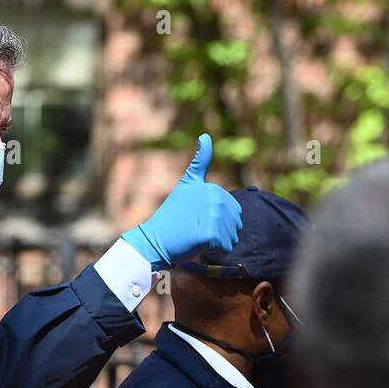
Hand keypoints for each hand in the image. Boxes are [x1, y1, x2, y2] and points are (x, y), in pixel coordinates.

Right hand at [121, 133, 242, 269]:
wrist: (154, 241)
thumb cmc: (169, 219)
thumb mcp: (185, 186)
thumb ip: (199, 165)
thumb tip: (205, 135)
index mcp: (209, 187)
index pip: (232, 209)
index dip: (218, 220)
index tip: (195, 220)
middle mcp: (213, 197)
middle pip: (234, 222)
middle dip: (220, 232)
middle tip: (196, 231)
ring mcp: (213, 214)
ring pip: (232, 236)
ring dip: (218, 243)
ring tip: (196, 238)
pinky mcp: (212, 233)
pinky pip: (226, 247)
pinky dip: (215, 252)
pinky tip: (199, 247)